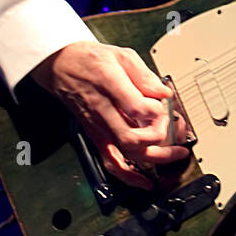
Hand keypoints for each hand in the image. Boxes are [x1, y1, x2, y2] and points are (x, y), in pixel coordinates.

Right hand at [30, 41, 191, 188]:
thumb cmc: (90, 59)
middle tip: (172, 127)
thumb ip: (144, 74)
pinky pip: (110, 161)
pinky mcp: (95, 134)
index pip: (137, 107)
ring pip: (125, 153)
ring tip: (175, 155)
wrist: (60, 65)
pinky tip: (144, 181)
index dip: (155, 109)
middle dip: (160, 137)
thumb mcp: (121, 55)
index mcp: (109, 85)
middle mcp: (102, 109)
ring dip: (153, 157)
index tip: (162, 101)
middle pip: (133, 137)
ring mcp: (98, 125)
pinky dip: (128, 175)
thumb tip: (163, 91)